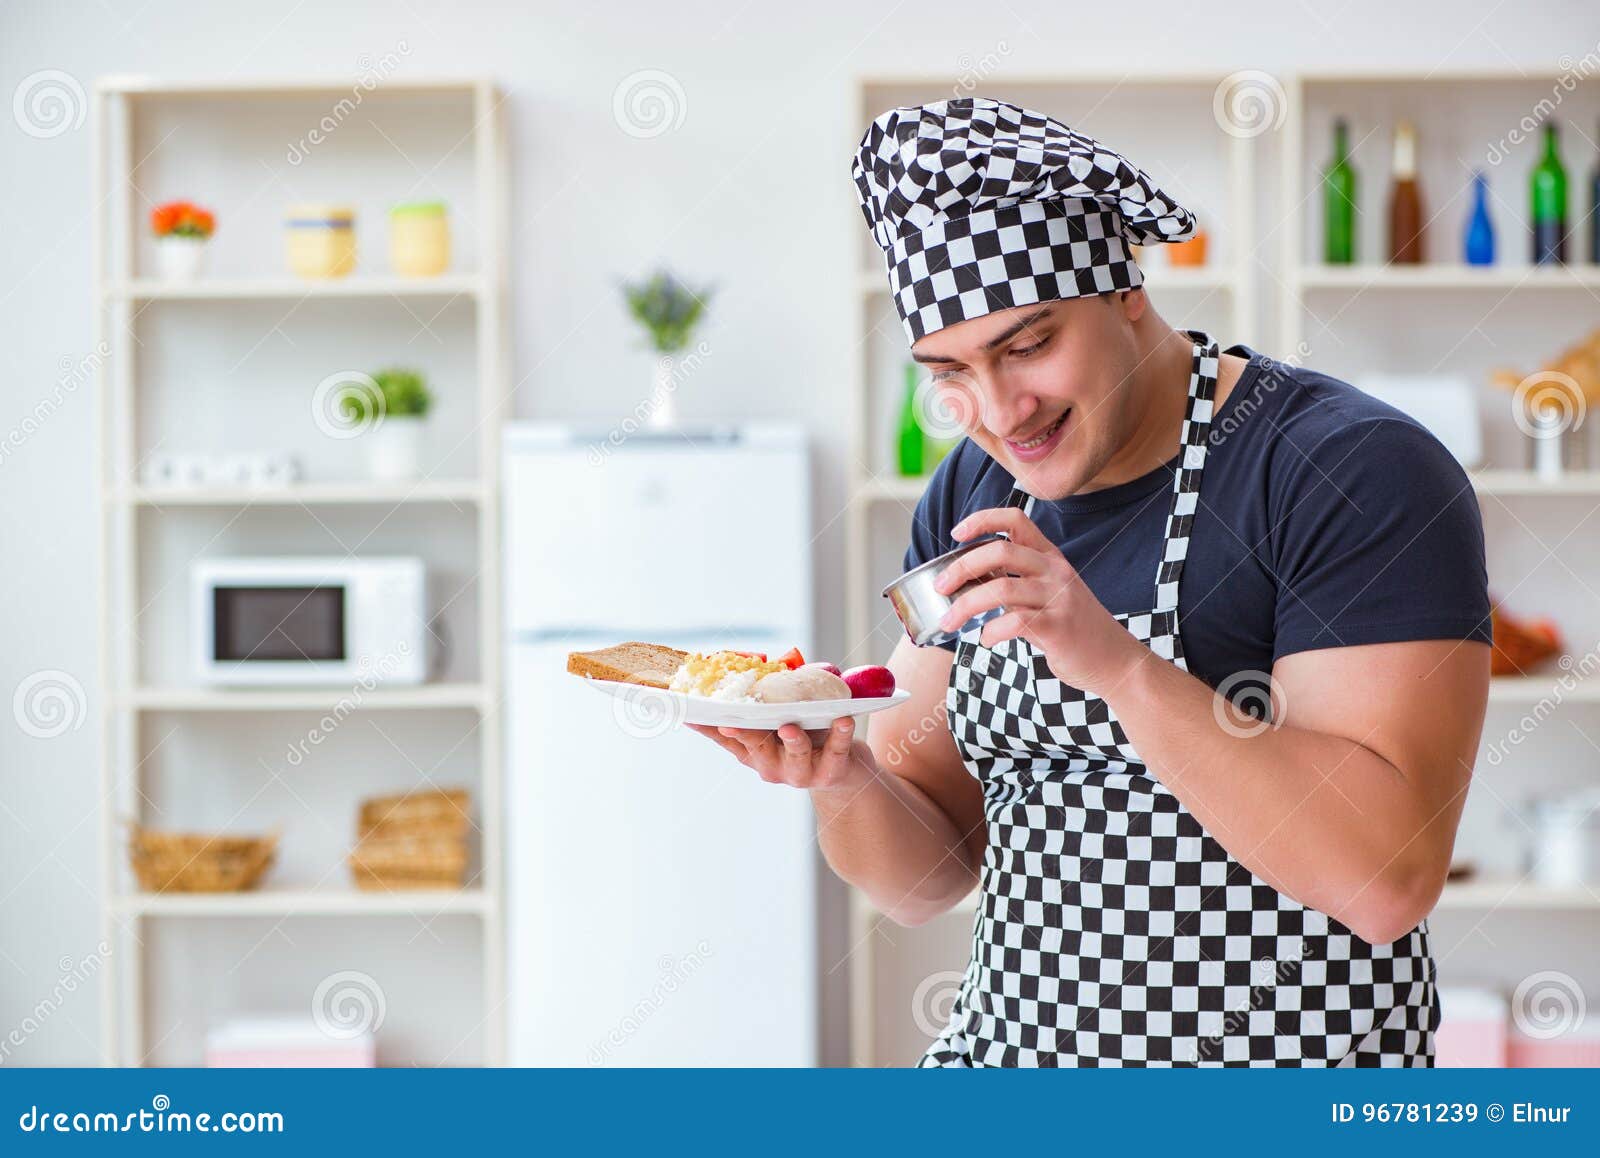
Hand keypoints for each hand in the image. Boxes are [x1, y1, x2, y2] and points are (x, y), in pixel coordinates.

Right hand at [687, 719, 873, 791]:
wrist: (841, 773)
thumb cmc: (801, 740)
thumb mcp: (773, 727)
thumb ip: (757, 707)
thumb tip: (734, 670)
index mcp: (753, 753)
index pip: (727, 739)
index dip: (708, 727)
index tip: (691, 714)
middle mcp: (771, 767)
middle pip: (756, 748)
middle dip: (745, 734)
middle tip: (731, 721)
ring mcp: (801, 772)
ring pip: (795, 754)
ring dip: (792, 740)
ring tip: (789, 727)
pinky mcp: (832, 770)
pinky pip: (836, 750)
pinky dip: (840, 734)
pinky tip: (844, 719)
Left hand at [934, 506, 1144, 694]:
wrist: (1115, 660)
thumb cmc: (1073, 628)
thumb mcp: (1048, 593)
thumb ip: (1016, 582)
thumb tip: (968, 579)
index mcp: (1050, 557)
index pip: (1016, 519)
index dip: (982, 519)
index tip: (956, 534)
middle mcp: (1055, 570)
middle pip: (1000, 550)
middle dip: (961, 567)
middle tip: (941, 587)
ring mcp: (1058, 598)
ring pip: (1001, 588)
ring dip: (966, 605)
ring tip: (950, 621)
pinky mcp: (1058, 627)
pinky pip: (1015, 622)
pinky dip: (991, 632)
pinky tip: (987, 639)